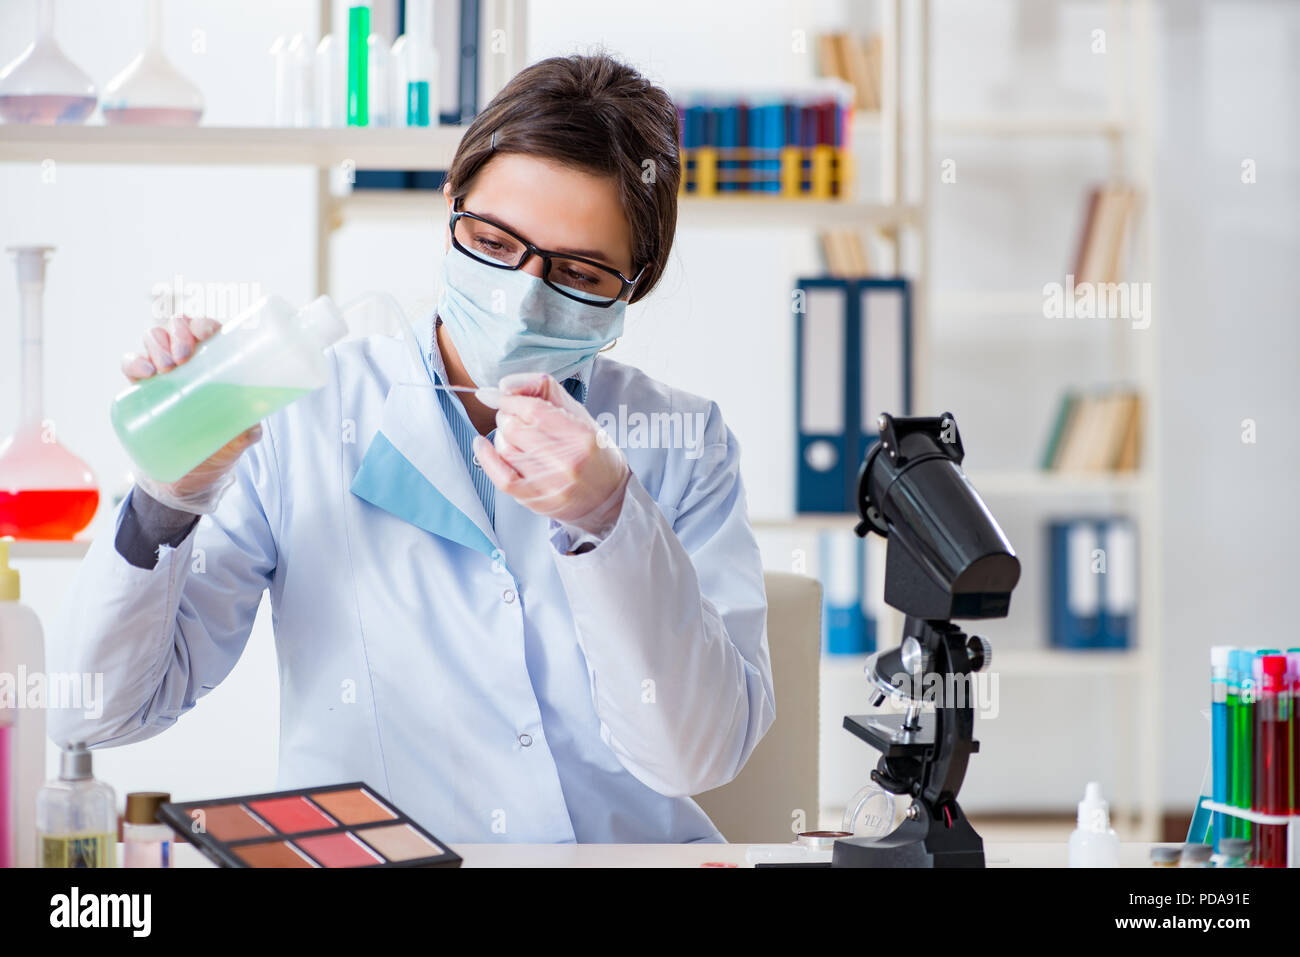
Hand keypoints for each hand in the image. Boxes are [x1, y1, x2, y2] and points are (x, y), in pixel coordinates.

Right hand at [121, 315, 261, 514]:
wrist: (188, 478)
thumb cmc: (219, 449)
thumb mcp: (238, 439)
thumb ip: (248, 431)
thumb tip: (253, 427)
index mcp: (216, 364)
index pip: (209, 330)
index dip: (204, 322)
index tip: (204, 332)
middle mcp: (189, 363)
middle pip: (178, 327)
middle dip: (178, 331)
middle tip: (183, 356)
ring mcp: (164, 373)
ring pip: (153, 338)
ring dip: (156, 343)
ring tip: (166, 368)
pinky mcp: (141, 389)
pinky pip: (131, 364)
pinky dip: (133, 361)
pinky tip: (143, 372)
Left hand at [473, 373, 629, 535]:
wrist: (608, 497)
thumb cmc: (594, 453)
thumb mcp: (579, 415)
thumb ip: (545, 392)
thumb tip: (504, 386)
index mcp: (581, 436)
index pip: (533, 409)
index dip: (510, 399)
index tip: (499, 395)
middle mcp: (566, 461)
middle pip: (515, 428)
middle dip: (507, 417)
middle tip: (515, 418)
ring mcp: (550, 483)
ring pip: (506, 449)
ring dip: (503, 437)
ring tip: (516, 437)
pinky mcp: (536, 499)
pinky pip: (501, 477)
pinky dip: (486, 458)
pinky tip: (482, 445)